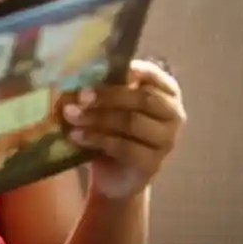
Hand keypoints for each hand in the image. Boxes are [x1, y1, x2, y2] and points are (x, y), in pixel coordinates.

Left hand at [62, 59, 185, 199]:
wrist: (114, 173)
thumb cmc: (112, 129)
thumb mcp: (105, 105)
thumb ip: (99, 90)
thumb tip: (73, 80)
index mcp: (164, 93)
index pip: (155, 75)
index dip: (136, 70)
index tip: (109, 70)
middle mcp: (172, 115)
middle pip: (143, 99)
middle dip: (108, 95)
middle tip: (80, 96)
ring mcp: (165, 141)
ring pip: (132, 122)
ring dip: (97, 117)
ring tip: (70, 115)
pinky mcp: (152, 164)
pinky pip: (125, 147)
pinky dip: (97, 139)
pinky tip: (76, 135)